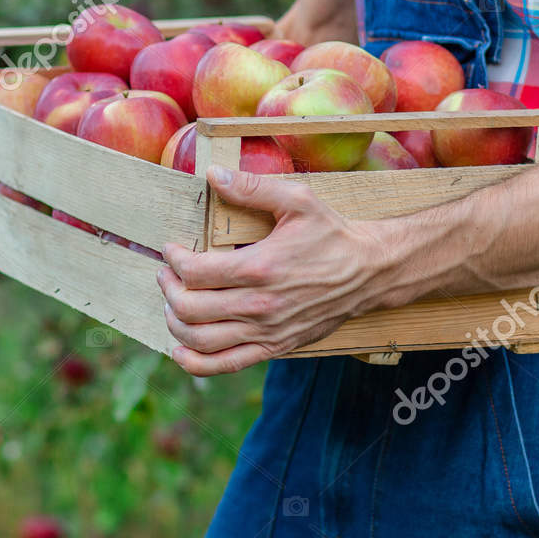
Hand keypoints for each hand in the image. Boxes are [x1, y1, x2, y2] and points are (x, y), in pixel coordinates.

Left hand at [157, 167, 393, 374]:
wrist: (370, 272)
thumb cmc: (332, 234)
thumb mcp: (297, 200)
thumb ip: (251, 187)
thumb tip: (212, 173)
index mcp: (259, 267)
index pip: (195, 272)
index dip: (175, 260)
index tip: (172, 249)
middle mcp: (259, 304)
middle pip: (191, 307)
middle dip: (168, 288)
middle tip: (167, 273)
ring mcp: (266, 330)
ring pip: (200, 339)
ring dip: (175, 322)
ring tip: (173, 303)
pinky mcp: (275, 346)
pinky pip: (224, 364)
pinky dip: (195, 362)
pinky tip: (179, 349)